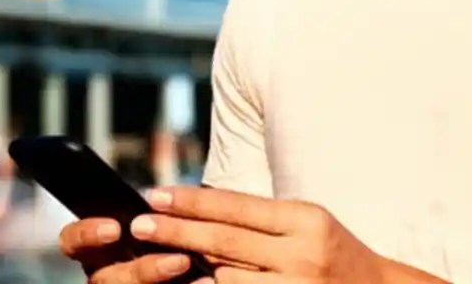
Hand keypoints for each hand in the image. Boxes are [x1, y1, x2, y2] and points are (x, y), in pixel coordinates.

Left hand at [58, 186, 447, 282]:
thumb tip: (198, 211)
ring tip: (149, 259)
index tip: (155, 195)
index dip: (192, 202)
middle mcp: (302, 255)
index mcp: (306, 220)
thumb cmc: (334, 252)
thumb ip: (261, 218)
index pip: (237, 207)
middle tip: (138, 225)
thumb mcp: (307, 222)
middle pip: (225, 243)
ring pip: (226, 279)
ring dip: (186, 271)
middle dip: (176, 233)